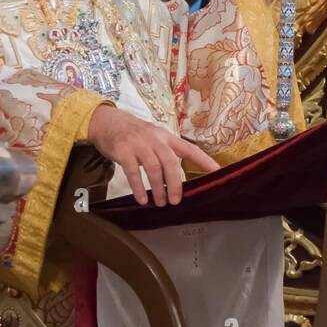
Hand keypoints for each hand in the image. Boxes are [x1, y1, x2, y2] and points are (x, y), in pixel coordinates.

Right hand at [87, 105, 219, 207]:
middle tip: (176, 201)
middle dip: (175, 184)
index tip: (218, 172)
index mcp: (168, 138)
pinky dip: (138, 187)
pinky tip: (142, 199)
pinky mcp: (123, 150)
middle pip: (171, 162)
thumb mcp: (156, 139)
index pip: (191, 149)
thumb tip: (179, 179)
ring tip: (160, 203)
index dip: (205, 161)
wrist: (109, 122)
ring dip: (158, 188)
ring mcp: (139, 144)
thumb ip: (168, 154)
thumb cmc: (136, 136)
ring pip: (153, 168)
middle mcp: (156, 139)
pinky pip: (132, 171)